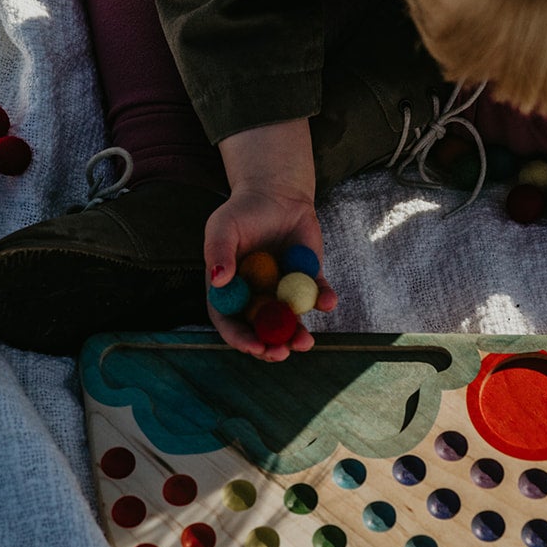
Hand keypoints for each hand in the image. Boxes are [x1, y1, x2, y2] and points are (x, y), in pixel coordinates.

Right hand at [204, 187, 337, 361]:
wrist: (276, 194)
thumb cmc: (242, 211)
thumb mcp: (222, 226)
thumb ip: (218, 251)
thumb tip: (218, 279)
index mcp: (230, 293)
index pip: (230, 323)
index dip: (240, 338)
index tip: (254, 345)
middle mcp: (256, 298)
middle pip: (261, 331)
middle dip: (271, 346)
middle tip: (281, 352)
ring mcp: (283, 292)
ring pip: (290, 322)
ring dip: (297, 335)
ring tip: (305, 342)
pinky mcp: (308, 281)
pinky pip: (316, 296)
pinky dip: (323, 300)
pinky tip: (327, 301)